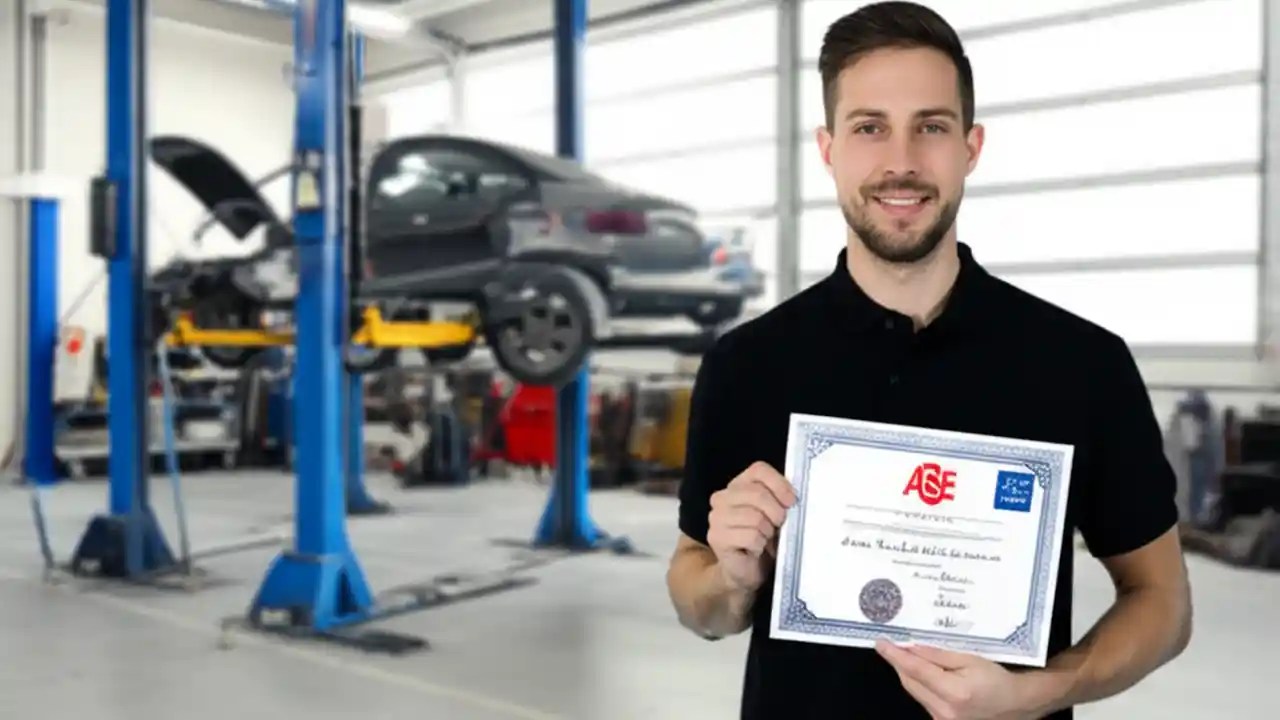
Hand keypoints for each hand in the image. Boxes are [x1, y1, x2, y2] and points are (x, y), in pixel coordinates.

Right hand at [706, 461, 796, 591]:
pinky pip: (751, 536)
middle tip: (780, 526)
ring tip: (764, 540)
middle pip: (758, 493)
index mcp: (738, 485)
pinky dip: (760, 546)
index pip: (758, 470)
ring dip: (767, 532)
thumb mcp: (776, 514)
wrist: (747, 571)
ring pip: (755, 517)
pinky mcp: (716, 537)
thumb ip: (782, 500)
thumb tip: (794, 498)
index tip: (792, 501)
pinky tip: (755, 550)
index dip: (779, 484)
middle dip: (776, 513)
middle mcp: (722, 497)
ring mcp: (716, 517)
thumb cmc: (765, 539)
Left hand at [877, 641, 1041, 719]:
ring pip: (914, 691)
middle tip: (891, 644)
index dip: (896, 655)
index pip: (916, 670)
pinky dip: (919, 684)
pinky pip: (923, 699)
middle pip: (910, 682)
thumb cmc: (997, 680)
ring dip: (908, 673)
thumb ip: (939, 655)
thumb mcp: (970, 660)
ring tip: (907, 655)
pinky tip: (922, 672)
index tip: (882, 643)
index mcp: (955, 692)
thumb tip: (912, 647)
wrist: (1015, 704)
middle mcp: (946, 711)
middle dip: (899, 662)